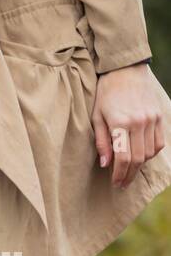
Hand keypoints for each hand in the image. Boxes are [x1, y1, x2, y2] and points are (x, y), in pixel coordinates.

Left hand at [92, 62, 166, 187]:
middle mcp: (140, 122)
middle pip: (138, 158)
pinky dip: (150, 152)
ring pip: (150, 152)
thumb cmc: (105, 95)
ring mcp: (152, 119)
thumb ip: (101, 142)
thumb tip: (105, 164)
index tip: (116, 183)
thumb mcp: (96, 118)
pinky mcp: (159, 116)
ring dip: (140, 165)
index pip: (124, 158)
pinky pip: (159, 141)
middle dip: (130, 174)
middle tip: (122, 184)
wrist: (126, 72)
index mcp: (121, 124)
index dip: (120, 174)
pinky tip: (140, 156)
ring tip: (129, 170)